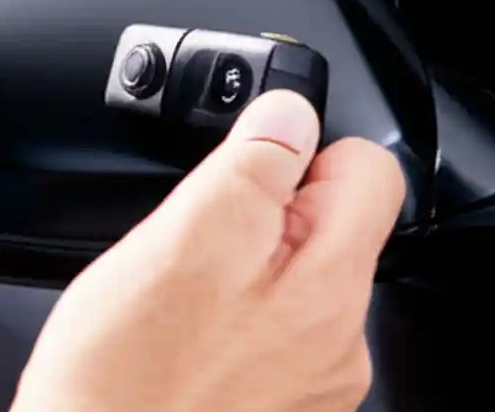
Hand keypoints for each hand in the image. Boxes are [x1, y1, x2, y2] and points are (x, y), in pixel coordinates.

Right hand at [14, 90, 404, 411]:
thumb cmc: (124, 380)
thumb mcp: (185, 236)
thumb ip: (255, 163)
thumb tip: (291, 111)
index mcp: (329, 287)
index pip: (370, 169)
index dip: (303, 153)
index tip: (253, 175)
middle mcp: (338, 340)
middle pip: (328, 227)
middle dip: (263, 218)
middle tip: (195, 247)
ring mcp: (310, 380)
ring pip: (290, 280)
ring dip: (241, 272)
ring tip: (180, 300)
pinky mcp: (278, 403)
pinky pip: (267, 331)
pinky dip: (229, 320)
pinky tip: (183, 337)